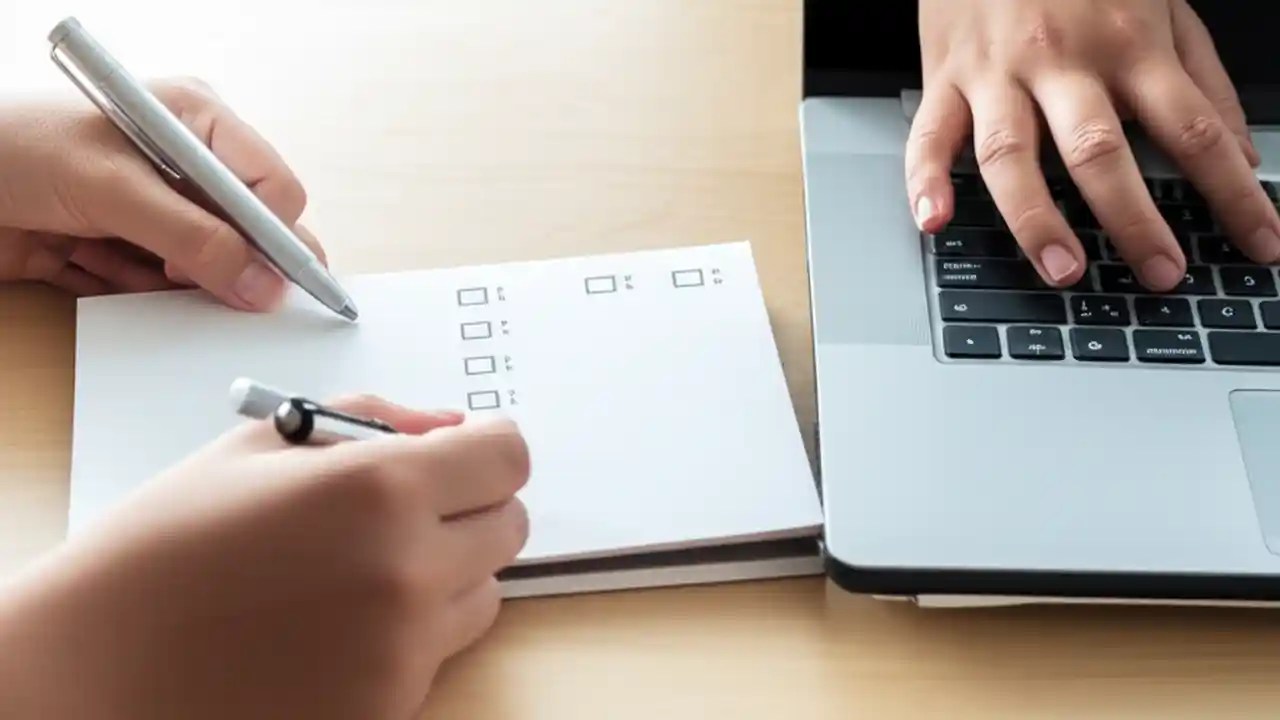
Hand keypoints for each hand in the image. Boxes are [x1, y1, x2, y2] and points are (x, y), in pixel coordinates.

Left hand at [0, 77, 324, 309]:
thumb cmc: (6, 147)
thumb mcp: (111, 189)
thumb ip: (194, 239)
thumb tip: (264, 284)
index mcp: (194, 120)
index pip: (271, 186)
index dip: (278, 235)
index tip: (278, 283)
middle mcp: (180, 162)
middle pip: (242, 231)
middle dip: (228, 264)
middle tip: (218, 291)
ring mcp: (150, 204)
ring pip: (200, 266)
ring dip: (169, 281)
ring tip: (122, 260)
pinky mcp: (119, 244)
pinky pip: (154, 286)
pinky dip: (132, 291)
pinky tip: (92, 265)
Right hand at [0, 397, 529, 719]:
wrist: (98, 666)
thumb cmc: (167, 546)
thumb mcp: (261, 445)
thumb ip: (374, 422)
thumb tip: (448, 427)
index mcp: (380, 489)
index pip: (509, 457)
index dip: (490, 445)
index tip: (471, 448)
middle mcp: (409, 571)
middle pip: (511, 525)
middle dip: (473, 504)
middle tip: (412, 504)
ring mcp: (403, 650)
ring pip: (486, 593)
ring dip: (451, 571)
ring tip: (366, 566)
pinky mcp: (390, 706)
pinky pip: (440, 652)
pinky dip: (413, 631)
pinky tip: (342, 621)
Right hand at [908, 0, 1279, 290]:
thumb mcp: (1162, 7)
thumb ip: (1202, 81)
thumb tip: (1239, 155)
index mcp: (1128, 44)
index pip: (1195, 131)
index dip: (1235, 195)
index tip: (1260, 244)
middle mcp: (1062, 61)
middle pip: (1100, 151)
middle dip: (1134, 221)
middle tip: (1161, 274)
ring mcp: (998, 72)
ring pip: (1012, 154)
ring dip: (1036, 219)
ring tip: (1063, 270)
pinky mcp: (945, 76)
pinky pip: (931, 133)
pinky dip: (926, 179)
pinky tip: (935, 220)